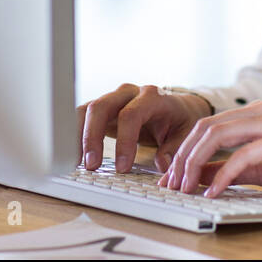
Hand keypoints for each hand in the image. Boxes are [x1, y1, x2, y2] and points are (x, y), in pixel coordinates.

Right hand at [77, 83, 212, 172]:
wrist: (178, 106)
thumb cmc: (181, 119)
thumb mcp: (187, 132)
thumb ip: (176, 148)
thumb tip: (162, 163)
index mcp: (152, 97)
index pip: (130, 115)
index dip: (124, 141)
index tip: (122, 167)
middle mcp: (128, 93)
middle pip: (101, 107)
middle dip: (92, 137)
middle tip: (92, 166)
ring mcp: (113, 98)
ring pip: (86, 110)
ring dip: (78, 136)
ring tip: (75, 163)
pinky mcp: (103, 109)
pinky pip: (82, 117)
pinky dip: (75, 135)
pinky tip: (74, 155)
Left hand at [158, 98, 261, 197]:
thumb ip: (233, 168)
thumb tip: (198, 176)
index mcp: (258, 113)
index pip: (209, 125)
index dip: (185, 150)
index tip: (172, 175)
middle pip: (206, 127)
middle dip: (183, 156)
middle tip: (171, 183)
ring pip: (218, 135)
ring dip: (195, 164)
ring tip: (184, 187)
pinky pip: (243, 156)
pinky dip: (222, 175)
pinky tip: (213, 191)